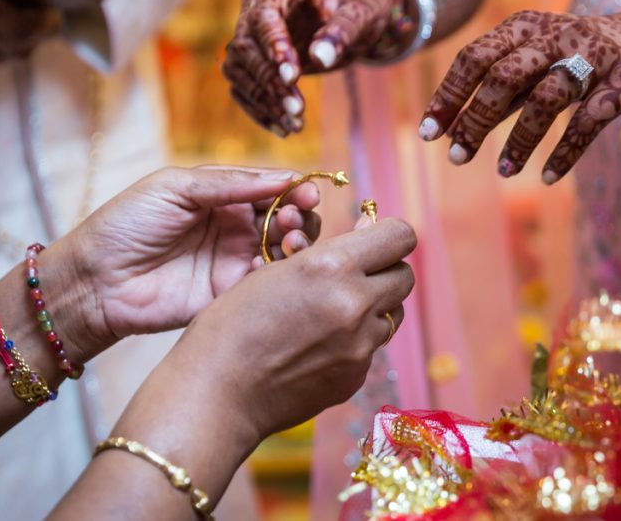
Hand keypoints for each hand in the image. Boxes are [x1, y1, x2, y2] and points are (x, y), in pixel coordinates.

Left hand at [58, 166, 321, 353]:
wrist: (95, 280)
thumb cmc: (126, 224)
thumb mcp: (176, 188)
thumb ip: (230, 183)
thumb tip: (285, 177)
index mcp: (223, 196)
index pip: (273, 188)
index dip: (296, 188)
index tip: (308, 192)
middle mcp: (235, 228)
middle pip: (288, 219)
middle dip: (301, 215)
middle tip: (295, 218)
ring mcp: (235, 261)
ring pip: (286, 251)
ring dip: (298, 242)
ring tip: (289, 240)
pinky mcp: (231, 295)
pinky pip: (268, 284)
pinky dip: (282, 274)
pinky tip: (276, 265)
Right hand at [160, 214, 416, 440]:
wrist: (216, 391)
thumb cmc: (233, 322)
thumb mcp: (276, 270)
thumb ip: (332, 253)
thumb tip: (372, 229)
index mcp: (332, 266)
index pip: (401, 236)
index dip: (388, 234)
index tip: (373, 239)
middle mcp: (355, 304)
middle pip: (405, 276)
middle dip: (385, 270)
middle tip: (355, 275)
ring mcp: (360, 346)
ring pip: (394, 313)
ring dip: (374, 306)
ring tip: (333, 311)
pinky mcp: (356, 377)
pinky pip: (372, 348)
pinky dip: (356, 341)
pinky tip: (319, 346)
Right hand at [222, 0, 402, 134]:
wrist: (355, 20)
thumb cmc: (359, 9)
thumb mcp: (361, 15)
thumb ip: (342, 30)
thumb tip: (320, 57)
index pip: (263, 15)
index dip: (273, 46)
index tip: (291, 76)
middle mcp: (256, 1)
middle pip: (243, 44)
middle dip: (269, 81)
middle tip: (298, 109)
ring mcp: (248, 29)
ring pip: (237, 68)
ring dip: (262, 100)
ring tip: (295, 124)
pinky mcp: (250, 57)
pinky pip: (241, 85)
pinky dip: (258, 109)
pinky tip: (282, 128)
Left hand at [418, 0, 620, 181]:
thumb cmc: (580, 55)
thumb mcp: (536, 59)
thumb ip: (499, 86)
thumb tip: (448, 123)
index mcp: (525, 27)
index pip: (473, 59)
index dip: (449, 96)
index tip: (428, 133)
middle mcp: (556, 35)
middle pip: (504, 78)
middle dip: (476, 121)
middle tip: (457, 158)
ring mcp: (592, 56)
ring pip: (546, 99)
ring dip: (520, 140)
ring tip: (504, 172)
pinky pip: (590, 120)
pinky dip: (566, 151)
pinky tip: (547, 176)